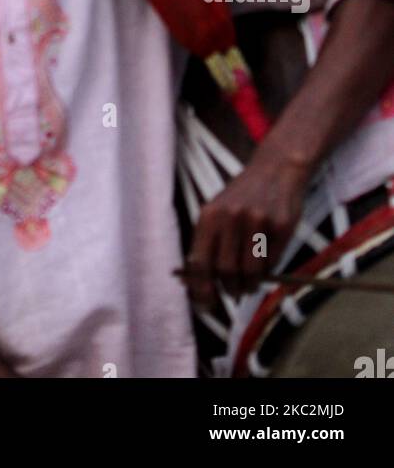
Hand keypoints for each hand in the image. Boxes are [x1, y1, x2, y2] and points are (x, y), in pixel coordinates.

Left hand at [183, 151, 310, 307]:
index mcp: (209, 215)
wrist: (276, 170)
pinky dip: (267, 271)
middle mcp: (231, 217)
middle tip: (234, 290)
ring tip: (250, 283)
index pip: (199, 263)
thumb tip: (192, 283)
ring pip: (250, 272)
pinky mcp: (281, 226)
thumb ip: (206, 244)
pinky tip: (265, 263)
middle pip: (226, 272)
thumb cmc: (242, 197)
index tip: (206, 302)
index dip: (201, 289)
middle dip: (230, 288)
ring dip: (249, 285)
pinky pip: (272, 263)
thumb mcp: (217, 212)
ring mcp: (257, 221)